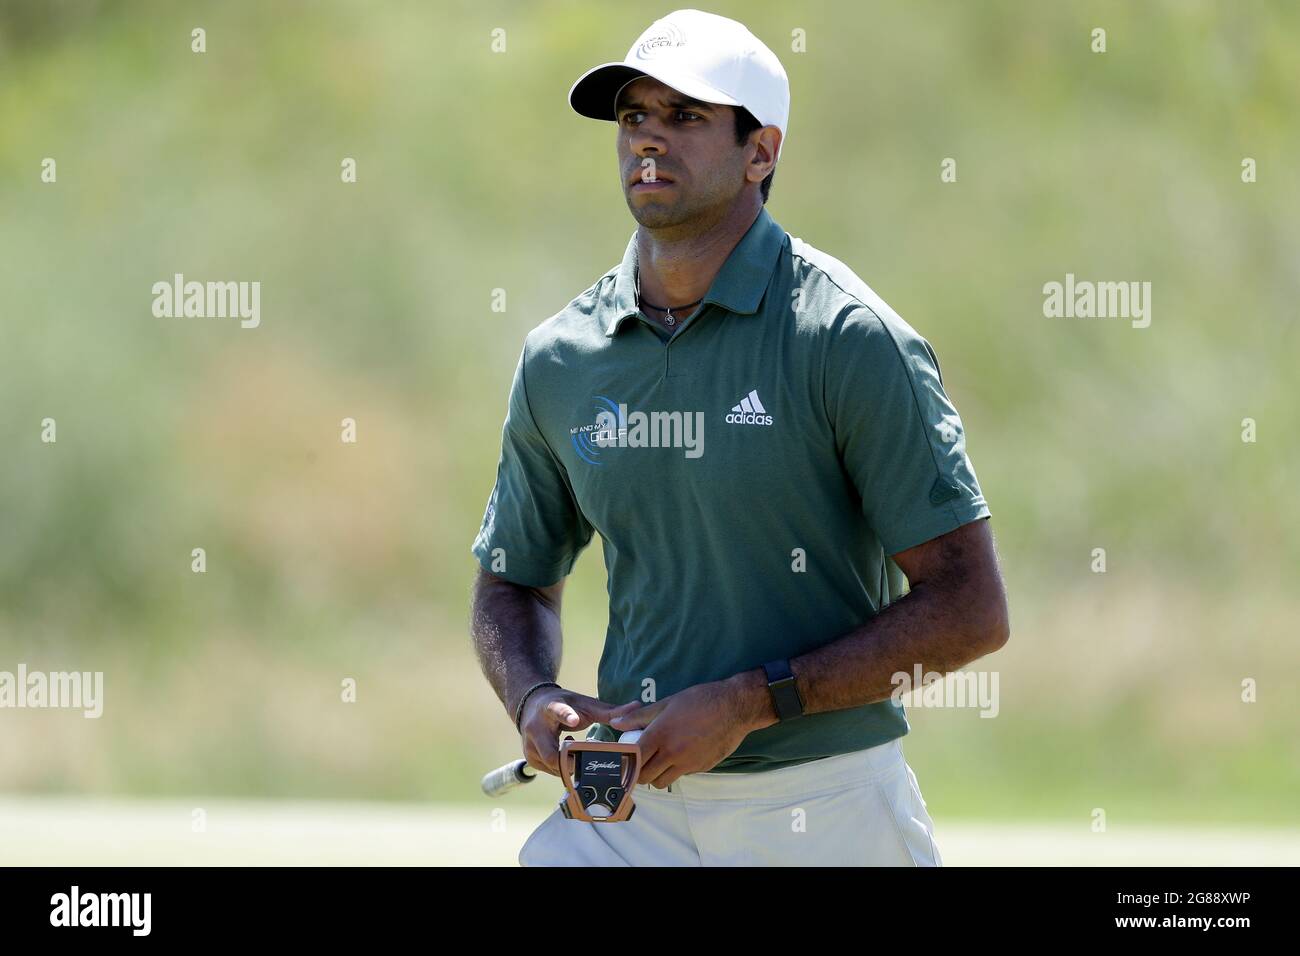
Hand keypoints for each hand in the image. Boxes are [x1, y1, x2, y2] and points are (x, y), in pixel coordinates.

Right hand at [519, 687, 619, 776]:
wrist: (531, 705)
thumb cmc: (563, 704)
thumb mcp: (584, 703)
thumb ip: (609, 710)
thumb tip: (637, 707)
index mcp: (551, 708)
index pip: (557, 712)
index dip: (565, 716)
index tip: (574, 721)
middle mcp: (536, 728)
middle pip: (551, 754)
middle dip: (571, 762)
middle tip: (587, 761)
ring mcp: (530, 746)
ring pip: (552, 767)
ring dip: (569, 767)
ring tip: (580, 757)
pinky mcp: (530, 759)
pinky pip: (550, 771)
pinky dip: (563, 769)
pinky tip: (570, 759)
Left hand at [606, 673, 769, 788]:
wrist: (735, 708)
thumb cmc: (700, 700)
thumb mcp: (667, 703)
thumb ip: (639, 716)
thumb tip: (616, 723)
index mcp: (660, 735)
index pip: (633, 760)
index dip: (626, 761)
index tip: (624, 758)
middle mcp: (672, 753)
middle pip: (645, 777)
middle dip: (638, 772)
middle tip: (640, 761)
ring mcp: (688, 764)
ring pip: (662, 782)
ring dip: (656, 775)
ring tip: (659, 761)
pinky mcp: (701, 768)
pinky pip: (681, 776)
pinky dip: (675, 771)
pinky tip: (680, 755)